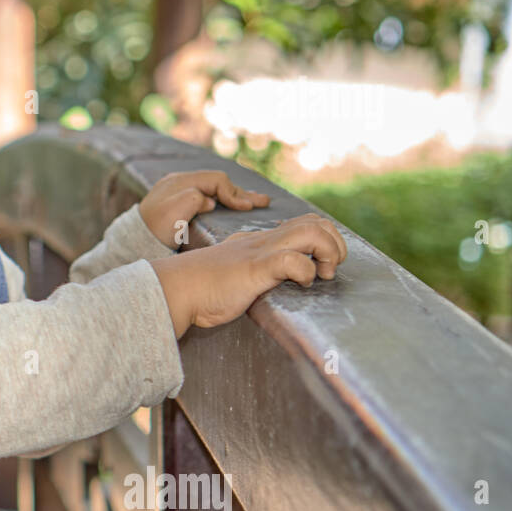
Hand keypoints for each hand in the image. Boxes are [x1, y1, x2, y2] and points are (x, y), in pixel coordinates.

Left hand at [138, 170, 270, 247]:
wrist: (133, 243)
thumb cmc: (154, 228)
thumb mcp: (175, 210)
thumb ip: (195, 199)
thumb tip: (210, 200)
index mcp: (180, 181)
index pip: (217, 180)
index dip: (235, 193)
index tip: (248, 208)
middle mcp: (179, 183)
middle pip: (217, 184)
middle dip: (240, 193)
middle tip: (264, 202)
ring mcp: (177, 194)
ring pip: (212, 192)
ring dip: (232, 198)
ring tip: (254, 204)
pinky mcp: (176, 208)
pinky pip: (205, 200)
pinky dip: (220, 203)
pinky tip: (230, 210)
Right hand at [150, 213, 347, 337]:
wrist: (176, 288)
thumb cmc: (201, 288)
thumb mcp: (232, 272)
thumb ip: (249, 271)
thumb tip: (262, 281)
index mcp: (259, 241)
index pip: (302, 224)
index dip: (323, 239)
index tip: (321, 266)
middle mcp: (264, 240)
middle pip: (316, 221)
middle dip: (335, 243)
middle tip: (329, 269)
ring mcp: (261, 252)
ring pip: (312, 232)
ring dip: (328, 252)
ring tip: (322, 274)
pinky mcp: (256, 268)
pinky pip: (294, 261)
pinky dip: (306, 272)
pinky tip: (300, 284)